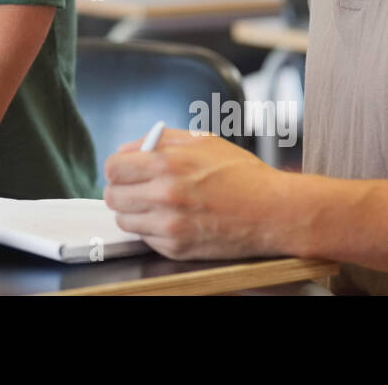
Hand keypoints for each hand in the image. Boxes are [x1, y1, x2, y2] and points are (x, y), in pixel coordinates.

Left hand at [103, 127, 290, 259]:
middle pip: (113, 196)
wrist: (274, 212)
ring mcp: (170, 226)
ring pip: (124, 220)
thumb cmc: (242, 174)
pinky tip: (174, 219)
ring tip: (157, 203)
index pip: (113, 168)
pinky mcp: (176, 249)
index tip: (125, 169)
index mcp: (166, 164)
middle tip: (138, 187)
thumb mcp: (201, 141)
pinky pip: (145, 238)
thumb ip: (159, 140)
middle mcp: (164, 196)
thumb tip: (128, 148)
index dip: (118, 167)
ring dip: (135, 211)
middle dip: (122, 189)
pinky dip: (153, 229)